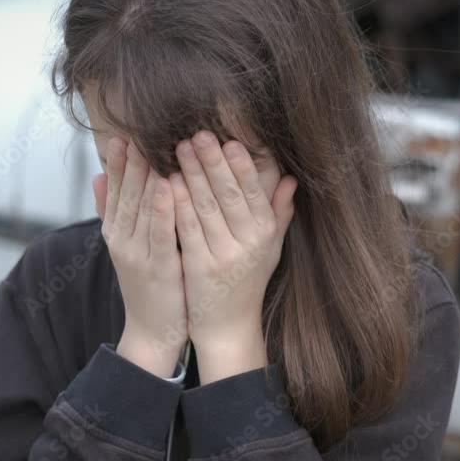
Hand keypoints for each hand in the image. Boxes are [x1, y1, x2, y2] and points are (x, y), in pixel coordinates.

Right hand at [93, 137, 186, 377]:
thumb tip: (98, 175)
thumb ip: (112, 211)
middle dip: (133, 160)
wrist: (152, 331)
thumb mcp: (128, 244)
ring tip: (153, 145)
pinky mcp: (158, 268)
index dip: (121, 160)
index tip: (125, 131)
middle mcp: (122, 239)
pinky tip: (168, 186)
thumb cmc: (148, 283)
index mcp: (117, 232)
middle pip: (127, 193)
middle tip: (139, 127)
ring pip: (142, 208)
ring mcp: (138, 254)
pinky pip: (160, 233)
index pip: (118, 189)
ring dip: (148, 175)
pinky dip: (163, 209)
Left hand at [169, 131, 297, 383]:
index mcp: (266, 234)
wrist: (228, 326)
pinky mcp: (200, 267)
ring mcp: (224, 256)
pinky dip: (178, 203)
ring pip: (206, 208)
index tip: (229, 141)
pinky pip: (187, 229)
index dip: (241, 166)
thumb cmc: (248, 282)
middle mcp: (248, 244)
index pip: (254, 193)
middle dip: (213, 162)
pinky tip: (168, 182)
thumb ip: (279, 213)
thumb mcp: (270, 248)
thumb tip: (291, 178)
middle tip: (198, 134)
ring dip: (192, 175)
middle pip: (229, 195)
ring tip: (178, 149)